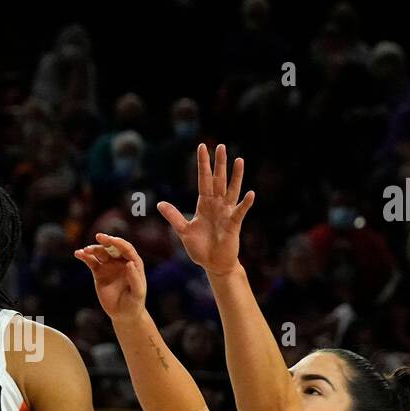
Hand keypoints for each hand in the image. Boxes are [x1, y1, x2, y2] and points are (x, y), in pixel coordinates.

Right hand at [74, 232, 146, 322]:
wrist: (123, 314)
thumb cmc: (134, 303)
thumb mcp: (137, 292)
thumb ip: (134, 278)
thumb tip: (129, 263)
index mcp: (134, 263)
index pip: (126, 249)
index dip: (119, 243)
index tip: (110, 240)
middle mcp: (121, 262)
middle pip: (113, 247)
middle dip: (106, 241)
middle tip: (99, 236)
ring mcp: (109, 266)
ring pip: (100, 253)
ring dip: (93, 249)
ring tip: (85, 251)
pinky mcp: (99, 273)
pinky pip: (91, 262)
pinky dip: (85, 257)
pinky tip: (78, 254)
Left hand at [156, 143, 254, 275]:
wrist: (213, 264)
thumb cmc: (200, 248)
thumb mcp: (184, 231)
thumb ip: (174, 217)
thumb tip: (159, 204)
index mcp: (204, 204)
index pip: (203, 180)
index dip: (203, 165)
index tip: (202, 147)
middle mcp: (217, 205)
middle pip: (218, 180)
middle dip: (219, 164)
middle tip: (220, 146)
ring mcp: (226, 213)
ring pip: (231, 190)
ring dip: (236, 176)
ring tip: (239, 160)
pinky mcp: (234, 224)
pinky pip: (240, 211)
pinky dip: (245, 203)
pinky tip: (250, 193)